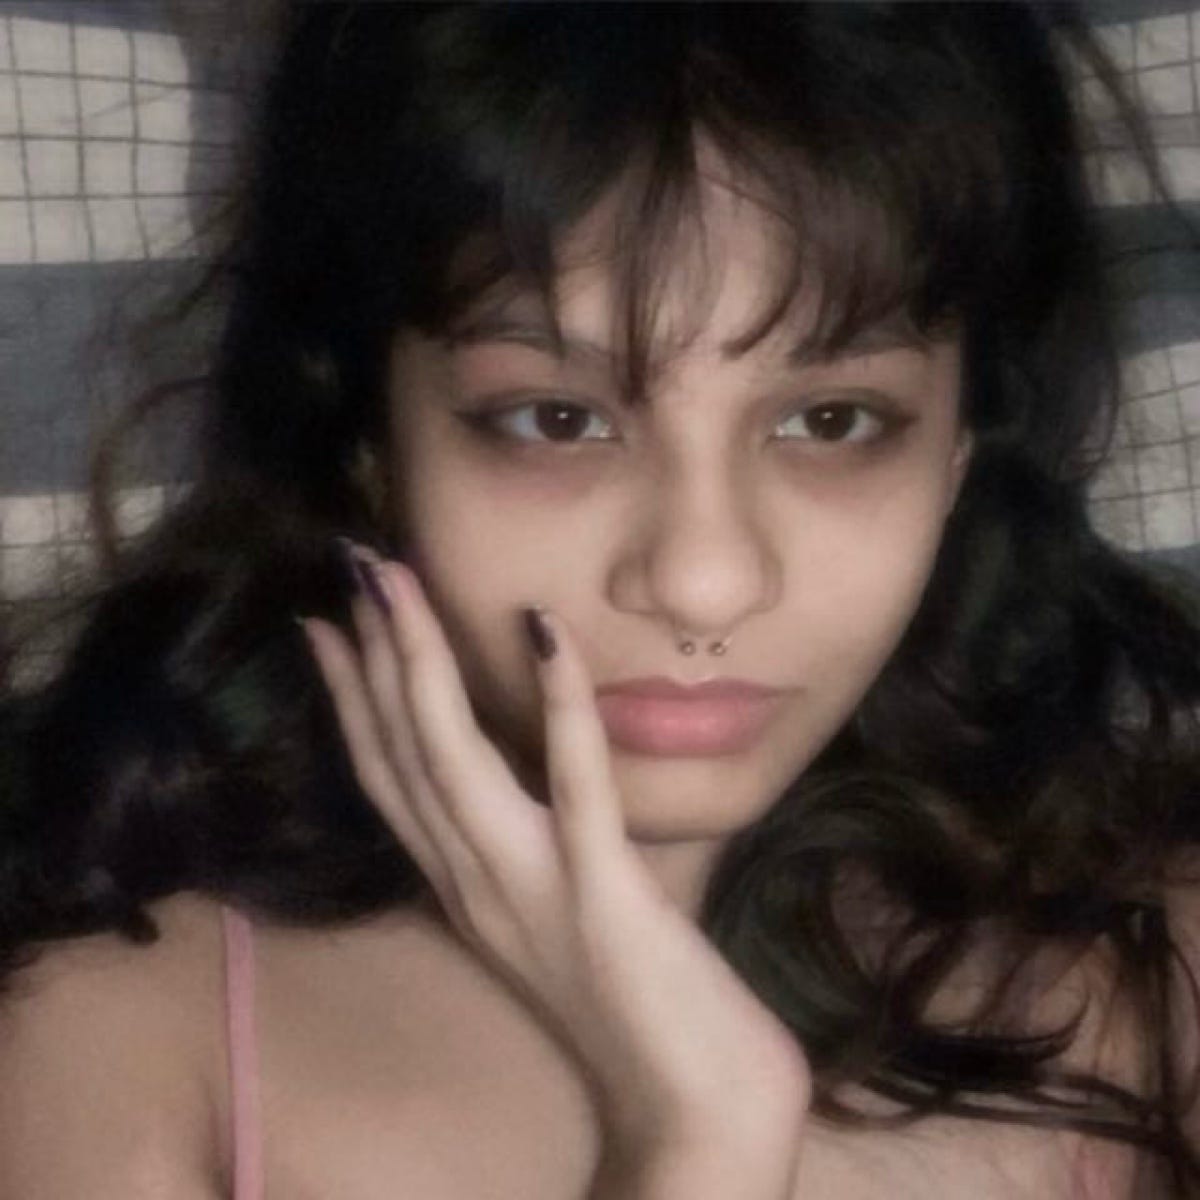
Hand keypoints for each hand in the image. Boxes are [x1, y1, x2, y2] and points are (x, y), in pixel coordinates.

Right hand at [299, 547, 809, 1184]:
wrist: (696, 1120)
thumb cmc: (639, 1015)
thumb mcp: (559, 923)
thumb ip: (527, 860)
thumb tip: (527, 786)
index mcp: (468, 891)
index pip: (389, 779)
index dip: (352, 698)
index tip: (330, 624)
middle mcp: (478, 885)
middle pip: (403, 755)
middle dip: (373, 654)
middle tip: (352, 564)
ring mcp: (535, 890)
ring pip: (454, 761)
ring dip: (421, 664)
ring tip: (399, 579)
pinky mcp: (607, 895)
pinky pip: (576, 788)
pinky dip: (560, 706)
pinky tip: (545, 633)